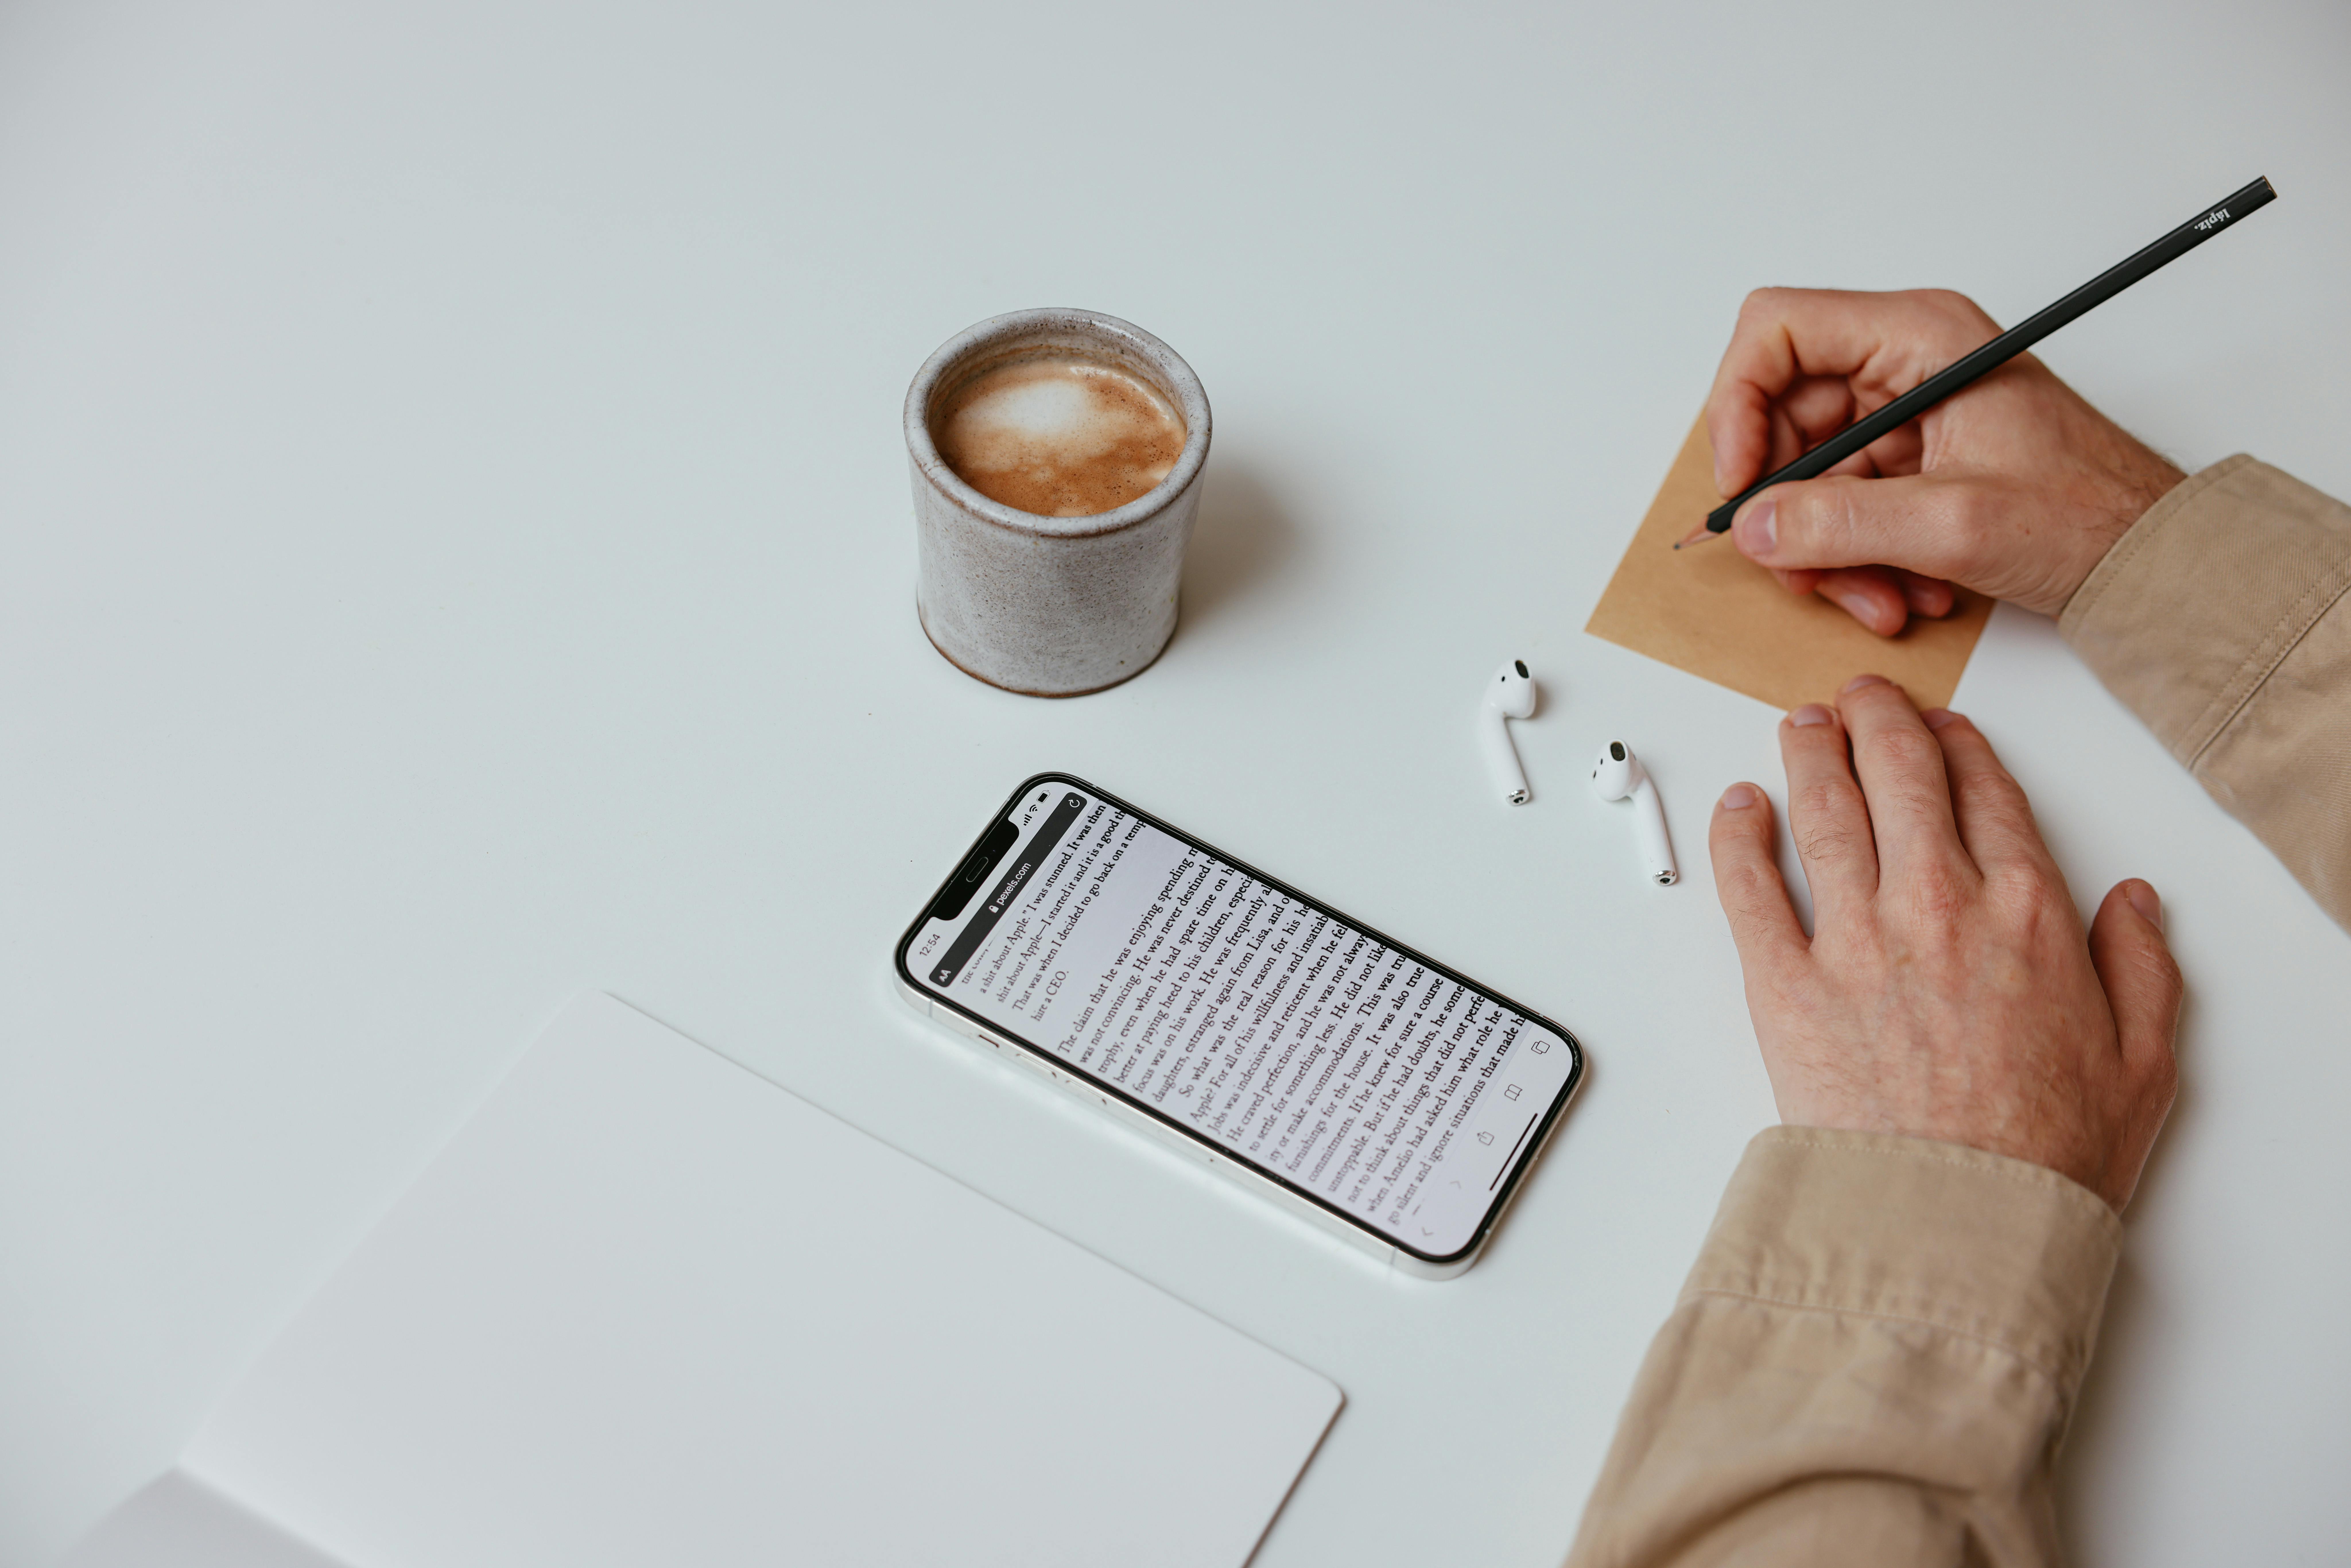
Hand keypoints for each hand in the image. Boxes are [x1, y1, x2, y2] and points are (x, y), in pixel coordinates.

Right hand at [1705, 288, 2186, 635]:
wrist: (2148, 556)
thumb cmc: (2088, 515)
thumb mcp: (1957, 525)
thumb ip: (1842, 524)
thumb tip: (1753, 526)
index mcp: (1919, 337)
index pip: (1777, 331)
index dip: (1737, 405)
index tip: (1741, 483)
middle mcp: (1903, 363)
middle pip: (1780, 418)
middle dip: (1788, 506)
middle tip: (1802, 570)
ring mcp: (1903, 415)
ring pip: (1805, 477)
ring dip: (1825, 550)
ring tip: (1876, 597)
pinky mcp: (1907, 462)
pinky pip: (1840, 508)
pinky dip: (1854, 559)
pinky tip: (1899, 590)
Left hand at [1708, 675, 2180, 1210]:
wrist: (1960, 1219)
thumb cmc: (2045, 1152)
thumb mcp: (2142, 1061)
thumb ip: (2141, 968)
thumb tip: (2133, 902)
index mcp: (2024, 915)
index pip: (1986, 796)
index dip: (1959, 748)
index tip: (1941, 729)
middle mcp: (1936, 907)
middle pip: (1899, 778)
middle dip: (1877, 721)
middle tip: (1858, 696)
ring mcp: (1854, 942)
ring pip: (1823, 813)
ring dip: (1810, 756)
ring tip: (1801, 725)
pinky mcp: (1785, 985)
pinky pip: (1748, 889)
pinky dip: (1739, 836)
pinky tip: (1739, 806)